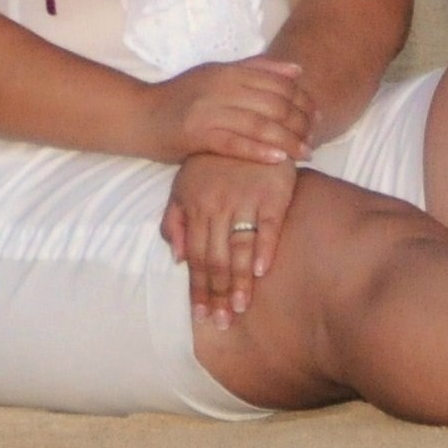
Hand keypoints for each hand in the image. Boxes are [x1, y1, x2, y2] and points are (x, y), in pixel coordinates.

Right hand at [149, 57, 315, 167]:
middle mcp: (219, 87)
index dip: (303, 98)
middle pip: (273, 102)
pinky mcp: (195, 135)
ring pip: (258, 124)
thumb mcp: (215, 75)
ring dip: (287, 140)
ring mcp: (207, 110)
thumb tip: (296, 71)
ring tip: (306, 152)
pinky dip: (259, 151)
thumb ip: (254, 70)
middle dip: (301, 121)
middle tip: (315, 136)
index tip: (317, 114)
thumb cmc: (180, 98)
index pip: (276, 82)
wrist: (139, 116)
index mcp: (226, 71)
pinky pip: (235, 143)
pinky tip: (278, 159)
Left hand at [163, 152, 301, 325]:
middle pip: (215, 258)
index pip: (194, 256)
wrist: (247, 125)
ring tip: (240, 307)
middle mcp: (217, 205)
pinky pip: (268, 224)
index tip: (203, 316)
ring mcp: (245, 198)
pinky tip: (262, 271)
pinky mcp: (272, 192)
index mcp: (194, 206)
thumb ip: (175, 219)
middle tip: (223, 323)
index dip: (198, 288)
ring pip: (239, 247)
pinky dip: (265, 248)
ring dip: (239, 281)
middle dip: (217, 294)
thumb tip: (177, 258)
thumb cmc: (211, 163)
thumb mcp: (183, 185)